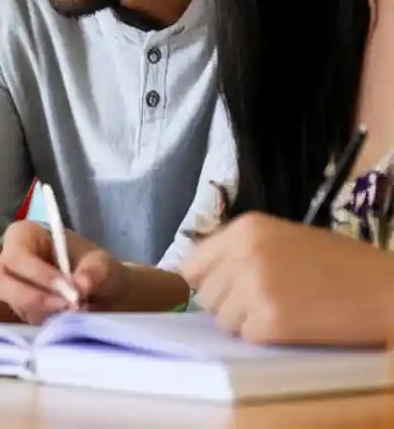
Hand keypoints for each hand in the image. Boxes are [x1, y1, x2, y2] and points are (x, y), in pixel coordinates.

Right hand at [0, 220, 126, 323]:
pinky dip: (47, 323)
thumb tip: (81, 286)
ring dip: (44, 312)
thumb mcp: (102, 263)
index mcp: (24, 236)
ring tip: (76, 312)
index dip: (36, 272)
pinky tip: (69, 320)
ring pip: (12, 304)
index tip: (67, 288)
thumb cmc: (96, 266)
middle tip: (66, 306)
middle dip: (31, 297)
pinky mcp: (21, 311)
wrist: (105, 291)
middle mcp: (9, 262)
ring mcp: (12, 288)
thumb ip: (93, 271)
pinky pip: (24, 320)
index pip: (16, 253)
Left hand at [181, 213, 393, 345]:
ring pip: (222, 320)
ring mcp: (254, 286)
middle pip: (205, 295)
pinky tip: (295, 326)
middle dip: (229, 305)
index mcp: (246, 228)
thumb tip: (198, 278)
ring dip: (247, 324)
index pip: (192, 263)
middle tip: (268, 304)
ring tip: (286, 312)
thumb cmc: (343, 266)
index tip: (225, 293)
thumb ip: (242, 252)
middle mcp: (243, 252)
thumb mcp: (286, 240)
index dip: (207, 283)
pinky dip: (266, 338)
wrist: (388, 291)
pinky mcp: (269, 320)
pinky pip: (247, 337)